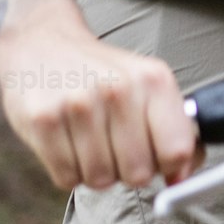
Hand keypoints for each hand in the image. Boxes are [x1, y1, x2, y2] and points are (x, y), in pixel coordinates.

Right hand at [0, 0, 197, 191]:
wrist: (42, 43)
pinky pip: (67, 178)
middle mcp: (118, 89)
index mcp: (153, 80)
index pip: (177, 151)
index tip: (156, 158)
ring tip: (88, 139)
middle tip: (114, 144)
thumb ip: (173, 132)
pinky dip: (68, 170)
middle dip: (127, 170)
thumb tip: (182, 179)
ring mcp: (78, 105)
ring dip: (95, 171)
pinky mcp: (44, 121)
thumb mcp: (146, 86)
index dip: (169, 165)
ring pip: (101, 180)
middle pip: (138, 174)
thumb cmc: (100, 74)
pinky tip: (66, 141)